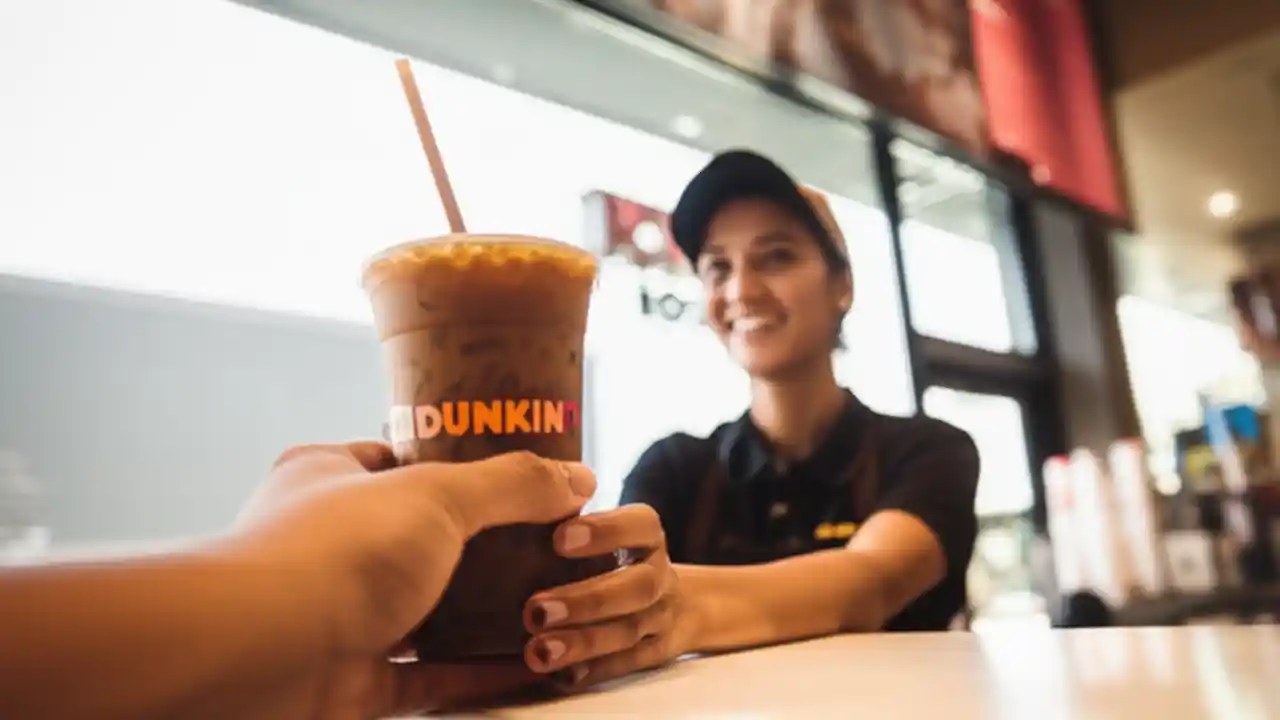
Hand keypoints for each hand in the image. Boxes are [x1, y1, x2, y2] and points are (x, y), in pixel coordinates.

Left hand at [226, 443, 595, 717]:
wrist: (256, 654)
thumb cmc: (333, 553)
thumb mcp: (437, 495)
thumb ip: (510, 484)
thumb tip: (578, 477)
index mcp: (331, 477)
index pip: (401, 458)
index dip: (460, 462)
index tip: (517, 474)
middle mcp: (332, 543)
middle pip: (422, 539)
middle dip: (483, 546)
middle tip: (548, 543)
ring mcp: (340, 613)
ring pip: (426, 612)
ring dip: (484, 614)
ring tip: (552, 603)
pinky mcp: (352, 678)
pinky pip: (429, 676)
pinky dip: (477, 672)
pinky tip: (530, 664)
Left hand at [520, 504, 695, 688]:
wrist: (664, 604)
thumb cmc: (601, 556)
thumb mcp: (587, 527)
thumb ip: (564, 509)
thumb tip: (544, 483)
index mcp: (645, 538)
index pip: (642, 525)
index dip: (606, 531)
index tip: (559, 539)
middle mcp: (659, 576)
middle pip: (638, 587)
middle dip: (588, 600)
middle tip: (535, 609)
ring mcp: (659, 618)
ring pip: (629, 631)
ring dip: (584, 641)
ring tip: (538, 649)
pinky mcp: (652, 654)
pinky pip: (628, 665)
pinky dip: (595, 670)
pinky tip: (560, 675)